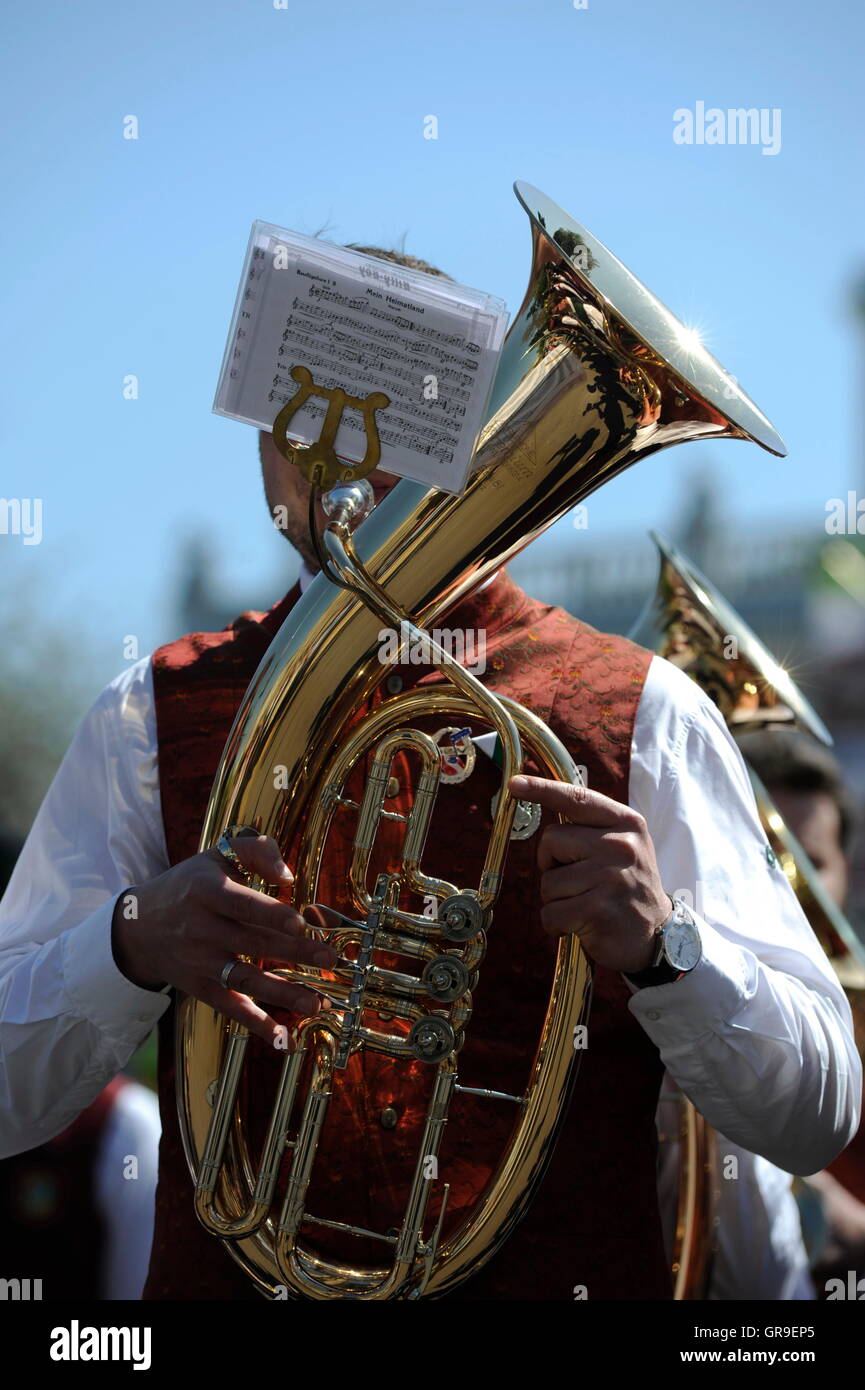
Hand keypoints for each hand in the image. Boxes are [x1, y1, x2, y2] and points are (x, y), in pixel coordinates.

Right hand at [111, 834, 336, 1044]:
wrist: (137, 926)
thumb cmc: (189, 885)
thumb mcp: (215, 856)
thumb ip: (255, 852)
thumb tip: (288, 876)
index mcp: (207, 891)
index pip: (241, 904)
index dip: (270, 914)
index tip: (301, 922)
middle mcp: (202, 928)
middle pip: (252, 942)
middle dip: (294, 953)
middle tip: (329, 960)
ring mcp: (201, 962)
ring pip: (245, 979)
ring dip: (282, 993)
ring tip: (316, 1002)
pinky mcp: (200, 988)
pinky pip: (231, 1007)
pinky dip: (256, 1024)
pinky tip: (283, 1037)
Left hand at [508, 775, 670, 972]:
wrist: (659, 936)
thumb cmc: (629, 887)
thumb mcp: (624, 845)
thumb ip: (592, 827)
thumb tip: (546, 800)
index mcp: (627, 824)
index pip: (578, 799)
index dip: (542, 789)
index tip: (515, 784)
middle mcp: (621, 846)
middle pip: (551, 840)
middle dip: (551, 863)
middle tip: (577, 880)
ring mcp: (610, 878)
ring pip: (547, 882)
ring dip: (557, 899)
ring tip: (586, 904)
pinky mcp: (597, 911)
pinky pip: (550, 913)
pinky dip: (557, 924)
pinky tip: (581, 925)